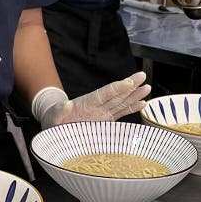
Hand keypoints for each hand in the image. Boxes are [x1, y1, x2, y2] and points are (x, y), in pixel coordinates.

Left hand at [31, 72, 150, 128]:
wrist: (55, 125)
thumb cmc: (53, 120)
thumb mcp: (53, 116)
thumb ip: (60, 110)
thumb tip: (67, 103)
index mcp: (87, 102)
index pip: (104, 94)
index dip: (116, 88)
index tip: (127, 82)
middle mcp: (97, 105)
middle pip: (117, 94)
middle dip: (130, 86)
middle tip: (143, 76)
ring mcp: (102, 112)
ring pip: (122, 102)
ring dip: (135, 95)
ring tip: (148, 88)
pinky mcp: (105, 120)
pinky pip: (120, 114)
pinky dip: (131, 109)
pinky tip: (142, 104)